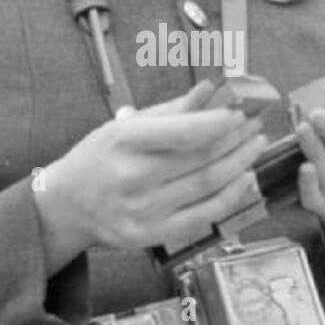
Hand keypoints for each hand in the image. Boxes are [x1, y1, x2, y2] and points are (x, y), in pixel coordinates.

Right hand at [35, 79, 266, 259]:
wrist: (68, 206)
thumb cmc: (101, 158)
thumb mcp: (125, 126)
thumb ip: (171, 111)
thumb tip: (211, 89)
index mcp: (123, 142)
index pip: (182, 133)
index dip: (219, 122)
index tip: (242, 111)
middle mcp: (132, 178)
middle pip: (200, 158)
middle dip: (236, 138)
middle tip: (256, 123)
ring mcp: (143, 211)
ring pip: (207, 186)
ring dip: (240, 163)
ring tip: (256, 144)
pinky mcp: (153, 235)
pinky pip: (204, 216)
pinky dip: (231, 196)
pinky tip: (245, 177)